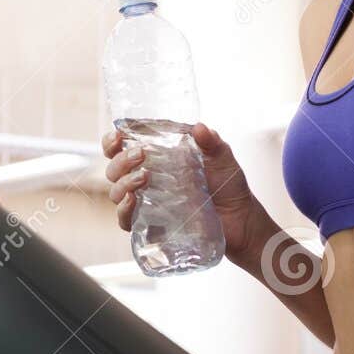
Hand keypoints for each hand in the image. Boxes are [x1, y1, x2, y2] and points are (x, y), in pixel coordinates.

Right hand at [103, 122, 263, 259]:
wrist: (241, 221)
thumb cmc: (229, 187)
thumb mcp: (222, 158)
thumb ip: (211, 142)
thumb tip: (200, 128)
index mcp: (156, 159)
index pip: (121, 148)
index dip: (112, 142)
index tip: (118, 137)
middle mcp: (145, 180)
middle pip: (113, 169)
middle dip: (120, 160)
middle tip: (140, 154)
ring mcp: (146, 203)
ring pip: (116, 192)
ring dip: (123, 182)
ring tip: (144, 178)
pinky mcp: (150, 225)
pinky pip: (125, 219)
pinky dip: (124, 209)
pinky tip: (133, 201)